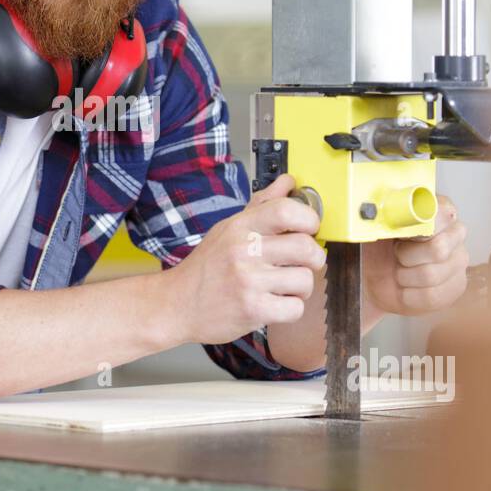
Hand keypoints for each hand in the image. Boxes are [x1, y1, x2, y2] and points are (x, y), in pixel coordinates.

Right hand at [165, 173, 325, 345]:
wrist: (176, 303)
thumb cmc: (207, 266)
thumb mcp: (229, 228)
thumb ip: (262, 204)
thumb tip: (288, 181)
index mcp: (240, 226)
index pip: (287, 210)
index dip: (309, 219)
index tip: (309, 229)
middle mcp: (244, 250)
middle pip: (306, 247)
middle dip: (313, 258)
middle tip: (302, 263)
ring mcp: (248, 281)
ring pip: (305, 280)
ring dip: (301, 288)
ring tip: (283, 287)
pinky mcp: (253, 309)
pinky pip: (295, 308)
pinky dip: (290, 309)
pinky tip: (275, 304)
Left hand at [362, 195, 468, 316]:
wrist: (372, 277)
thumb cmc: (377, 246)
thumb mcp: (377, 225)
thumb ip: (390, 214)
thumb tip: (391, 212)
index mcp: (439, 208)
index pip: (440, 215)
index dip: (414, 228)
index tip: (398, 234)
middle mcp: (456, 232)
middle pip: (438, 248)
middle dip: (406, 255)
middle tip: (395, 253)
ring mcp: (459, 261)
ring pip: (431, 275)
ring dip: (404, 276)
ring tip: (398, 270)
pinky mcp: (455, 287)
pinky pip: (431, 296)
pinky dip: (408, 295)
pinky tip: (405, 287)